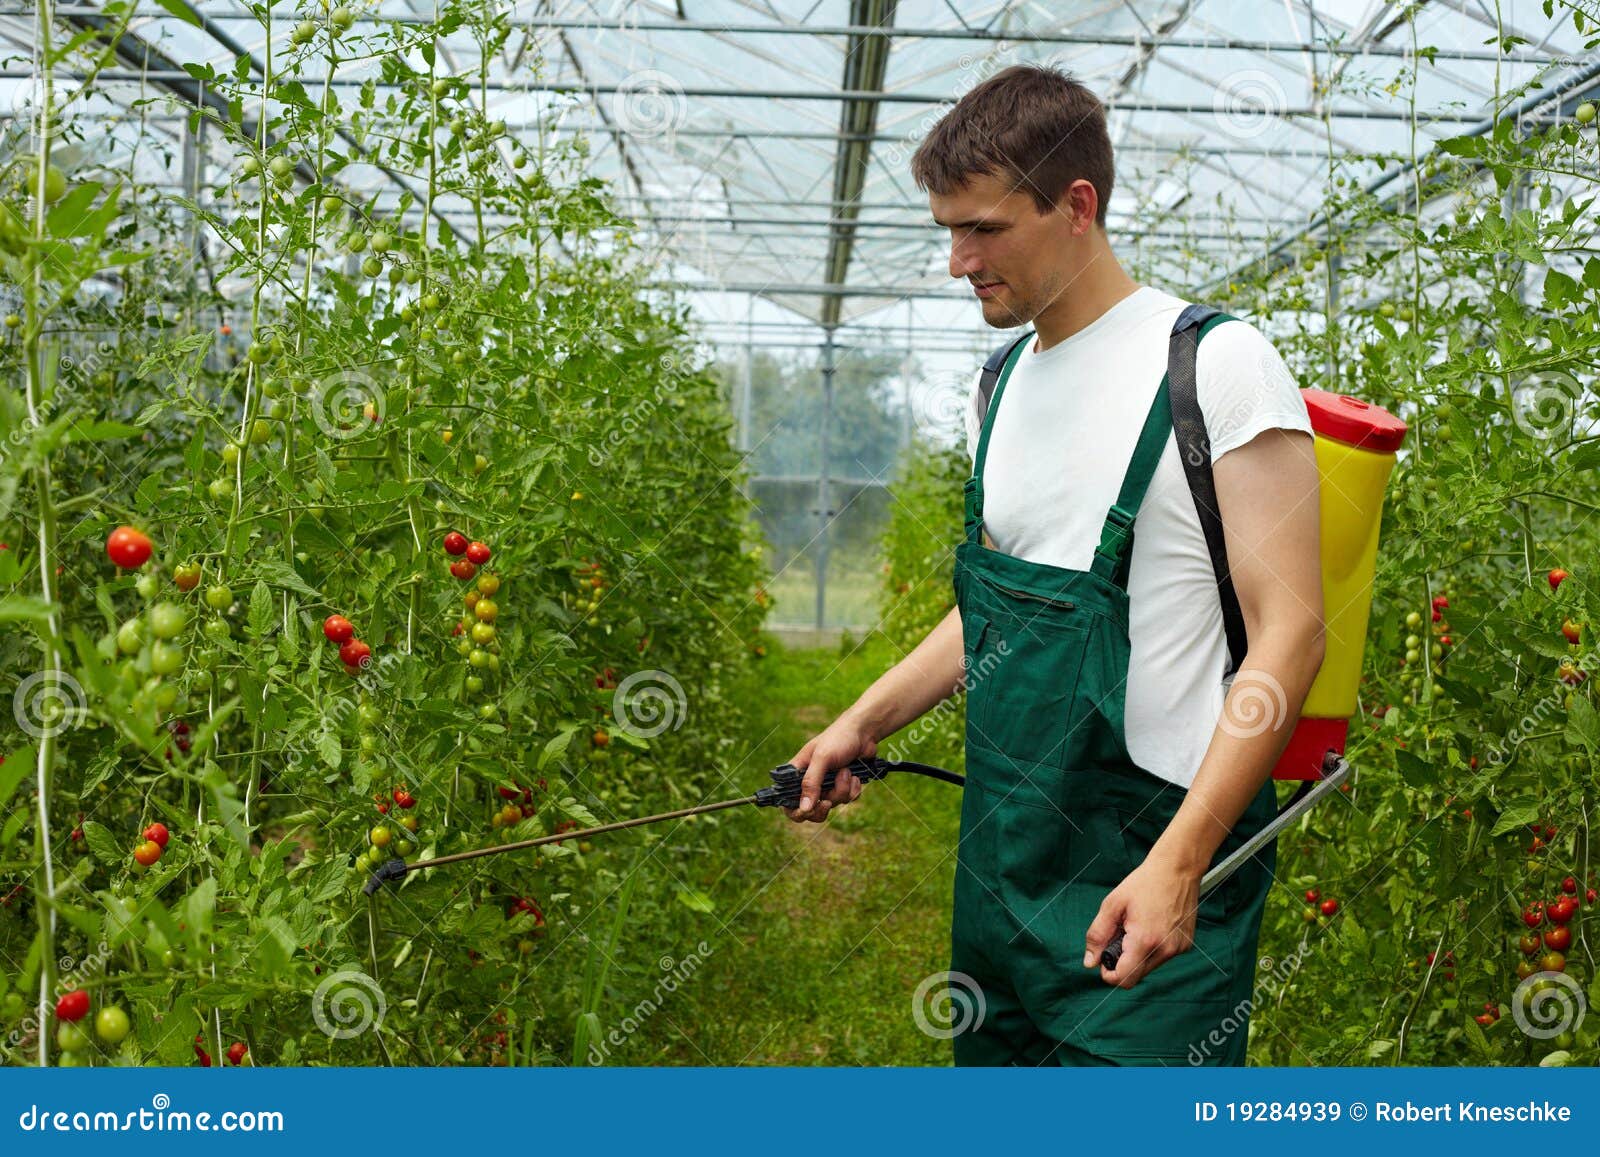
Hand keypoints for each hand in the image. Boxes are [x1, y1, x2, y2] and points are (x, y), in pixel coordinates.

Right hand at [783, 712, 874, 823]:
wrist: (864, 732)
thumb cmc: (838, 739)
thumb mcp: (822, 759)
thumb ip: (811, 783)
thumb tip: (803, 809)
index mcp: (798, 773)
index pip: (787, 799)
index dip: (794, 811)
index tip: (806, 812)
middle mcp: (812, 781)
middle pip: (811, 810)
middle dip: (823, 806)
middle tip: (827, 802)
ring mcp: (829, 784)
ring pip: (833, 803)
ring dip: (842, 789)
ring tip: (846, 771)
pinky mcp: (845, 785)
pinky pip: (848, 799)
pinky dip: (854, 789)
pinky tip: (855, 775)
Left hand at [1082, 855, 1201, 987]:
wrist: (1177, 869)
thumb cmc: (1144, 883)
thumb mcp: (1112, 904)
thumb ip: (1098, 934)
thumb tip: (1089, 962)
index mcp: (1145, 940)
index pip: (1125, 979)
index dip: (1109, 974)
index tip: (1104, 959)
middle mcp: (1165, 950)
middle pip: (1136, 976)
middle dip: (1122, 963)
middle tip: (1120, 935)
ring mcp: (1178, 949)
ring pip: (1149, 967)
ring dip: (1137, 955)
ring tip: (1137, 927)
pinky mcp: (1186, 945)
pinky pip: (1162, 956)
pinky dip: (1152, 948)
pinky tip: (1152, 926)